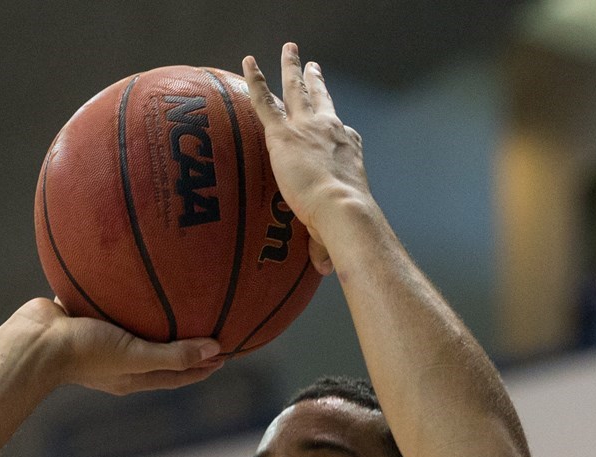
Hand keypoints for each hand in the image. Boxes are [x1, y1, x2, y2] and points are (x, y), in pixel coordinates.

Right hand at [8, 298, 224, 395]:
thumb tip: (217, 349)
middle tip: (213, 318)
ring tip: (179, 290)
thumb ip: (174, 354)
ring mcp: (101, 337)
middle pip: (162, 350)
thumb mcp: (134, 355)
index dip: (205, 365)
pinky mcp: (84, 315)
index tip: (230, 349)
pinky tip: (136, 266)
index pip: (179, 373)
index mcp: (133, 375)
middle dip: (188, 339)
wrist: (33, 341)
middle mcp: (120, 359)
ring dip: (158, 313)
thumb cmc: (84, 353)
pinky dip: (127, 289)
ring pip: (138, 324)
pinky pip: (112, 300)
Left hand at [242, 43, 371, 273]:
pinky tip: (248, 63)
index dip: (338, 128)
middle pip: (322, 99)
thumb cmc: (344, 226)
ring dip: (292, 68)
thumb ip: (324, 248)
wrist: (341, 210)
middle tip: (312, 65)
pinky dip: (256, 79)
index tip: (336, 122)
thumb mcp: (335, 233)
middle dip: (317, 81)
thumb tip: (326, 269)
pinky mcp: (284, 132)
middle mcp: (331, 130)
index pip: (341, 133)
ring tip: (289, 50)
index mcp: (348, 150)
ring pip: (297, 89)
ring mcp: (308, 126)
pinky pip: (266, 98)